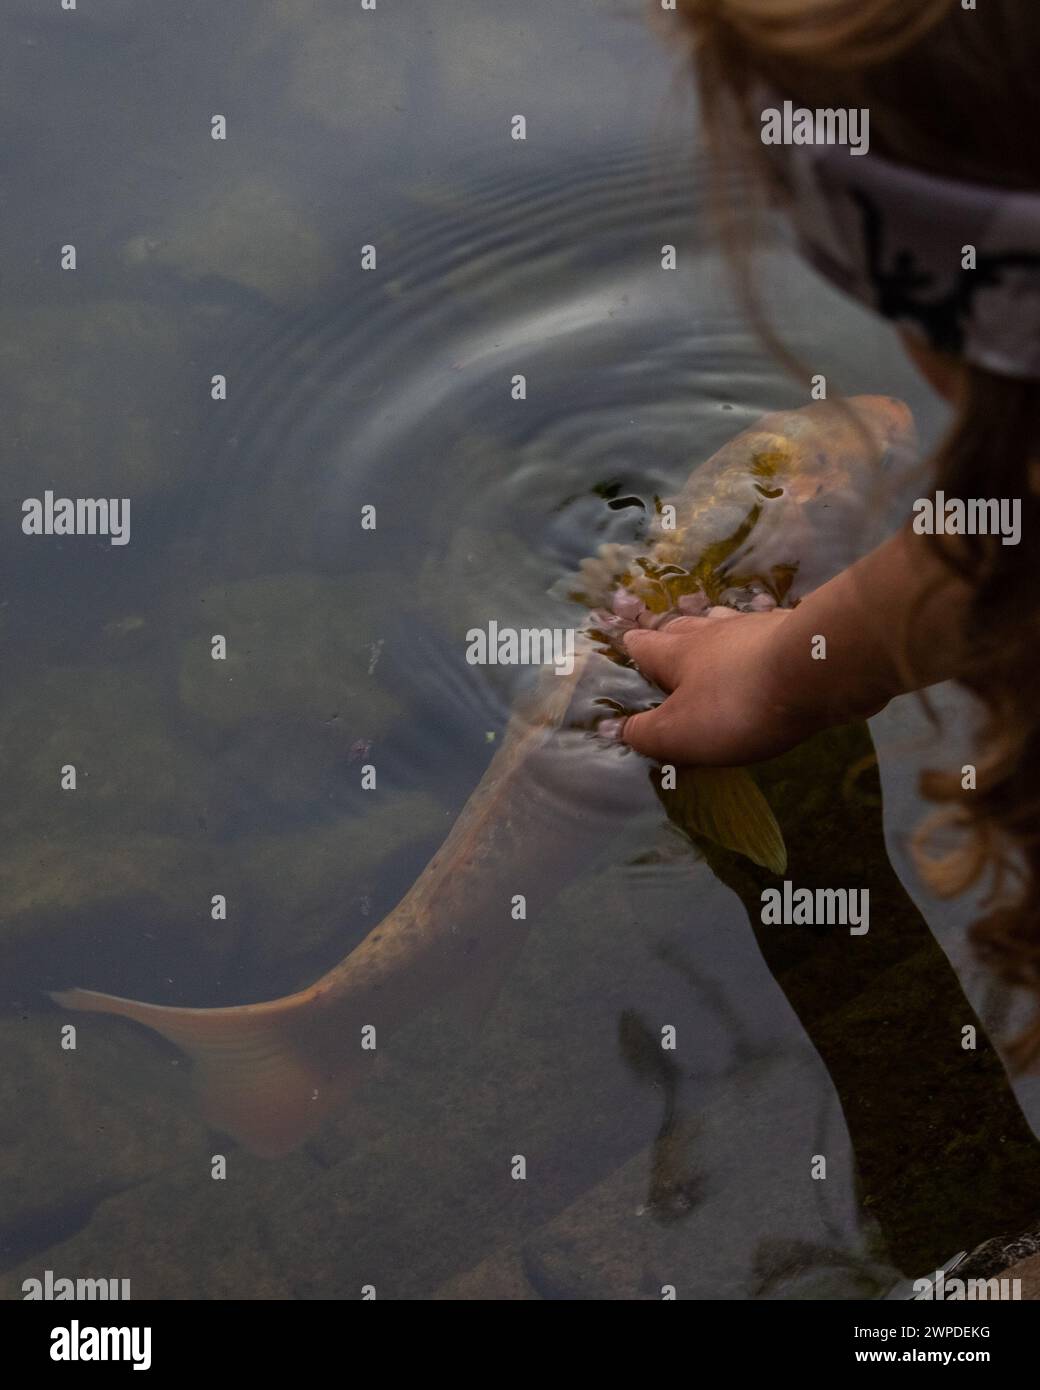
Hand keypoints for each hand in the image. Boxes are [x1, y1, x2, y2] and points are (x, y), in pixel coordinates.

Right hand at [614, 608, 833, 765]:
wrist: (815, 669)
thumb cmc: (737, 704)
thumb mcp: (680, 733)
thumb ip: (645, 733)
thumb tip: (618, 729)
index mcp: (677, 654)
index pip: (644, 646)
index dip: (633, 647)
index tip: (627, 642)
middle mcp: (711, 632)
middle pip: (682, 627)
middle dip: (670, 634)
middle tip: (665, 639)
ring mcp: (754, 627)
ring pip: (723, 624)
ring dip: (713, 630)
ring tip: (711, 636)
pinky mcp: (792, 630)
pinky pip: (765, 630)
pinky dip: (758, 637)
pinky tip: (766, 641)